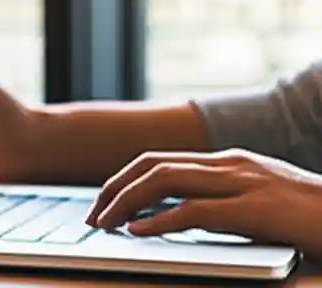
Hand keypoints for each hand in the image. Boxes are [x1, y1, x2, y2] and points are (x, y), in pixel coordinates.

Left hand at [87, 148, 321, 254]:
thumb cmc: (310, 219)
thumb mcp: (256, 204)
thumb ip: (218, 204)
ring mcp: (242, 183)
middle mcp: (229, 165)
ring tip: (104, 223)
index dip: (124, 179)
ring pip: (165, 180)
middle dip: (114, 188)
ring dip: (125, 202)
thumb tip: (173, 218)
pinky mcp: (254, 209)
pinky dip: (158, 221)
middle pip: (152, 165)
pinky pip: (194, 211)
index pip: (159, 160)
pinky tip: (137, 232)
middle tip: (93, 216)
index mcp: (227, 162)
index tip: (103, 202)